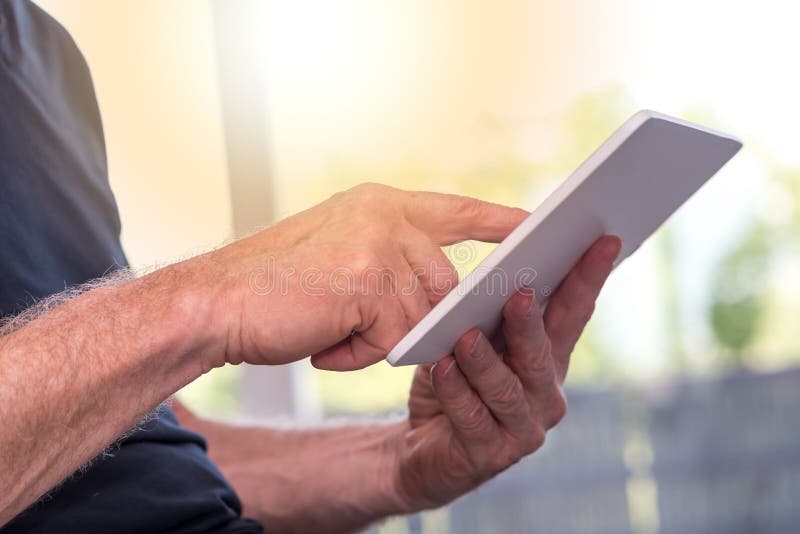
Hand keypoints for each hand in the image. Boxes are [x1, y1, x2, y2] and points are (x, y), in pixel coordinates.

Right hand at [202, 183, 527, 369]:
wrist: (214, 304)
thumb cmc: (274, 289)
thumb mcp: (341, 259)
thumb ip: (392, 266)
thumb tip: (441, 301)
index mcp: (379, 204)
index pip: (455, 209)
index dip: (496, 219)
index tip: (535, 225)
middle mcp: (384, 215)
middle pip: (442, 282)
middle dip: (411, 318)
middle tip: (359, 327)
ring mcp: (378, 244)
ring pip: (420, 313)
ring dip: (377, 338)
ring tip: (329, 331)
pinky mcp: (369, 281)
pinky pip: (394, 338)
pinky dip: (360, 354)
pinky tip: (324, 343)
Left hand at [390, 236, 620, 509]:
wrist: (423, 452)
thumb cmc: (454, 386)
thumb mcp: (475, 345)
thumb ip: (491, 318)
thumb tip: (501, 273)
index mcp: (548, 361)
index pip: (573, 315)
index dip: (589, 279)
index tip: (605, 240)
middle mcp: (544, 396)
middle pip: (541, 354)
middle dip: (530, 322)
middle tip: (520, 292)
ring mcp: (521, 429)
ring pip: (507, 390)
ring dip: (486, 361)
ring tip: (466, 336)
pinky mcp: (489, 455)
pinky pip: (472, 419)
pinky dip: (457, 393)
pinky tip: (443, 369)